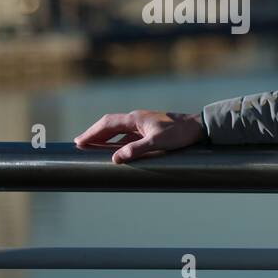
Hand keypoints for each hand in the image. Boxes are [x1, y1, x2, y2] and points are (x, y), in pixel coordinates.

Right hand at [73, 110, 206, 163]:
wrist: (199, 127)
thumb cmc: (180, 134)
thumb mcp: (157, 142)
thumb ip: (136, 149)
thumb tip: (115, 158)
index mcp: (135, 119)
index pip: (107, 124)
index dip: (92, 132)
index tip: (79, 141)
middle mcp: (137, 119)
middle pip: (110, 125)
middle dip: (94, 134)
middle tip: (80, 144)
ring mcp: (143, 124)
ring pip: (118, 130)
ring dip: (105, 137)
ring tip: (92, 147)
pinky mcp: (150, 130)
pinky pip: (128, 135)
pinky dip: (117, 141)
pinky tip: (116, 149)